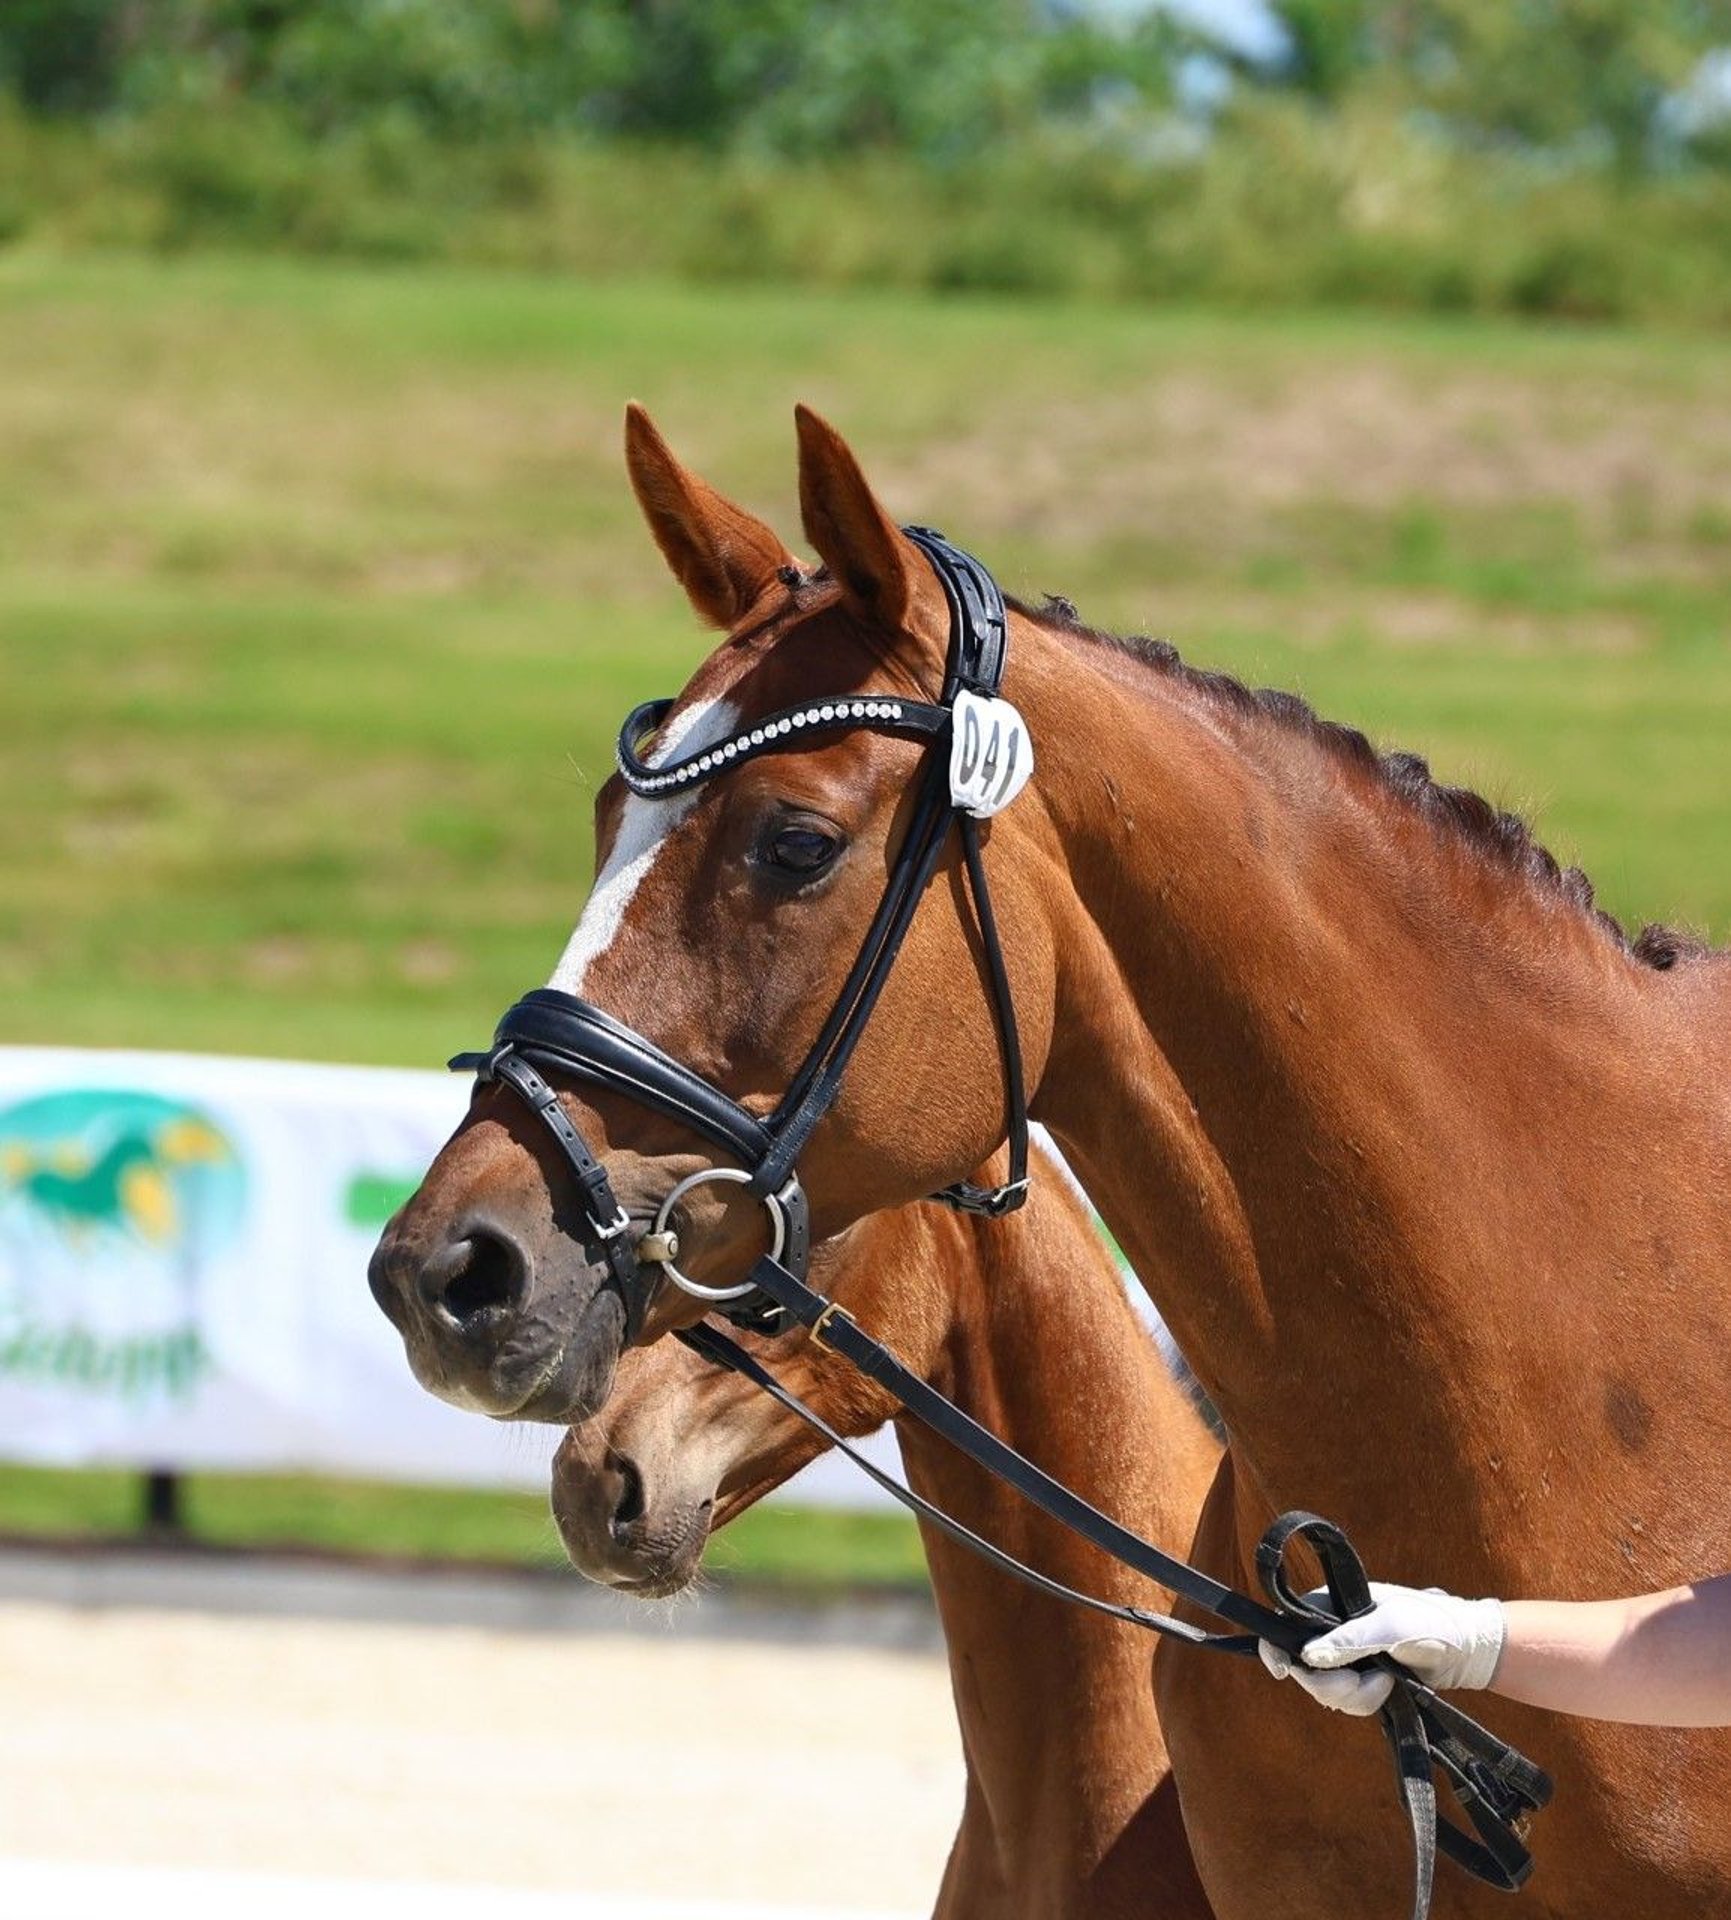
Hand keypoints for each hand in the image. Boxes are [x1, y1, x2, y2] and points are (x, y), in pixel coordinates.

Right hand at [1259, 1581, 1506, 1716]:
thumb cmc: (1431, 1623)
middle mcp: (1333, 1631)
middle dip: (1330, 1684)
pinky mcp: (1362, 1679)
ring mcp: (1347, 1657)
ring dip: (1353, 1695)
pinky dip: (1365, 1701)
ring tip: (1385, 1684)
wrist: (1467, 1650)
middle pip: (1303, 1667)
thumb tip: (1307, 1656)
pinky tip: (1388, 1689)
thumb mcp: (1389, 1626)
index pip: (1286, 1623)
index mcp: (1331, 1605)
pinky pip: (1347, 1701)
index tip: (1282, 1672)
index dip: (1276, 1648)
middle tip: (1359, 1684)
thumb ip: (1348, 1640)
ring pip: (1325, 1689)